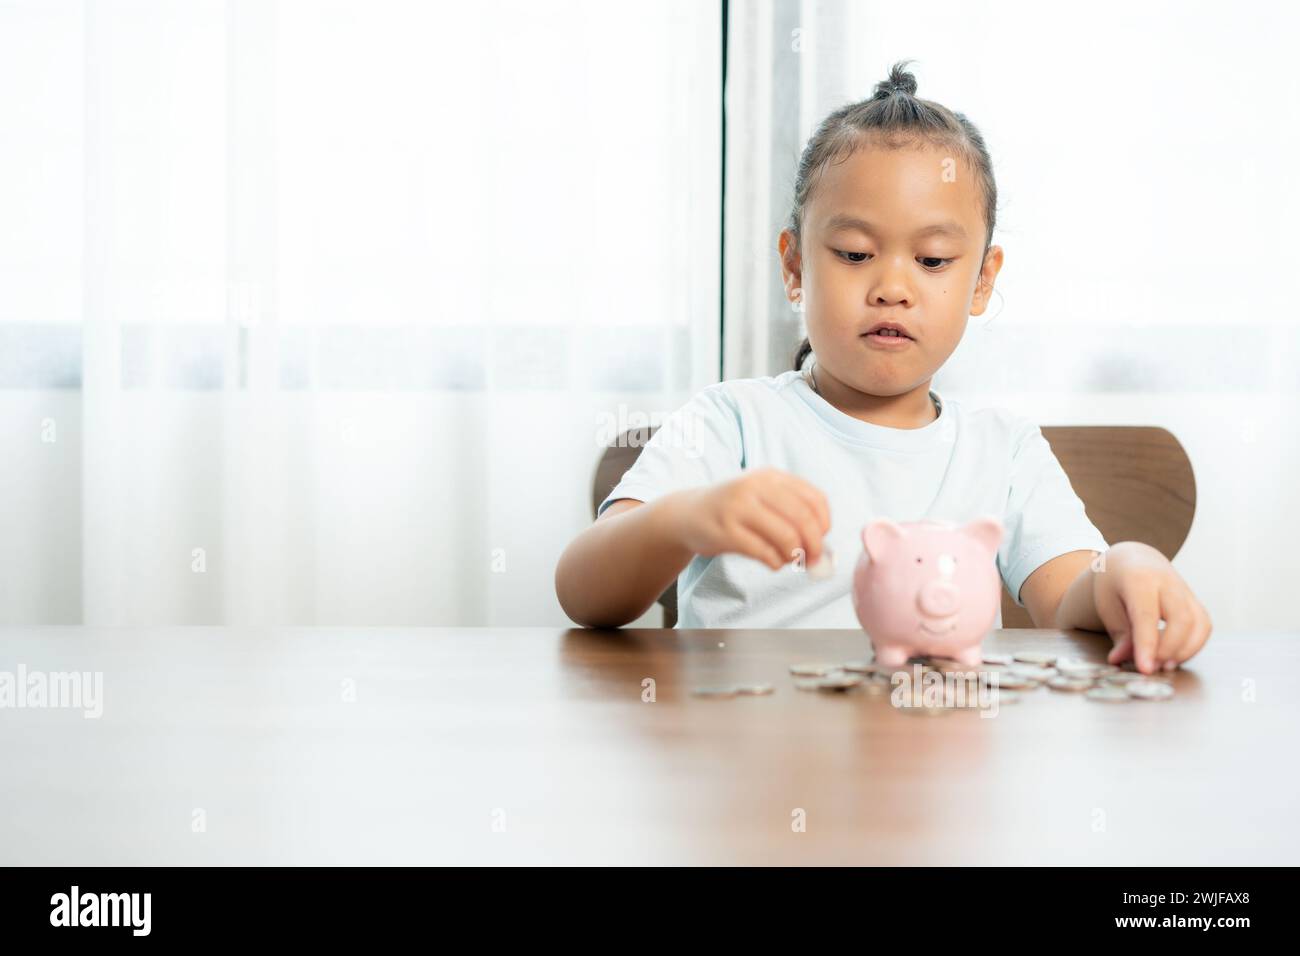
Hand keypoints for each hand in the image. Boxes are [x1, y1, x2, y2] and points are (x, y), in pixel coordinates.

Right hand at [672, 467, 830, 570]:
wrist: (687, 514)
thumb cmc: (734, 510)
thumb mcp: (762, 498)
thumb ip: (791, 514)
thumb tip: (822, 548)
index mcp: (770, 477)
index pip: (814, 498)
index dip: (824, 523)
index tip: (822, 539)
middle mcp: (755, 487)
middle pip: (802, 518)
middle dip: (814, 544)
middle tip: (812, 560)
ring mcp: (738, 508)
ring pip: (786, 536)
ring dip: (794, 555)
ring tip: (789, 560)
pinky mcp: (725, 531)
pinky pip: (764, 552)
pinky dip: (776, 563)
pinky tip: (773, 563)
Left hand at [1093, 542, 1211, 673]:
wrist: (1132, 560)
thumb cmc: (1115, 584)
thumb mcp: (1107, 606)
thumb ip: (1119, 634)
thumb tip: (1120, 660)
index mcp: (1139, 579)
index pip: (1147, 615)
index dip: (1147, 645)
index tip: (1145, 669)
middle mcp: (1168, 582)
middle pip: (1181, 619)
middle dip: (1169, 650)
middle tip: (1152, 668)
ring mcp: (1186, 590)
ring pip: (1199, 624)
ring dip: (1185, 651)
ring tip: (1164, 666)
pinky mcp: (1195, 601)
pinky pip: (1204, 626)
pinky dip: (1193, 646)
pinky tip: (1175, 657)